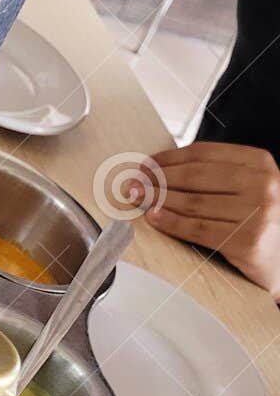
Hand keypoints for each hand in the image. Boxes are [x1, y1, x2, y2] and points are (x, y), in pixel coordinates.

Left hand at [142, 142, 279, 298]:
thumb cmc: (256, 221)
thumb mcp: (246, 188)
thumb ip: (216, 176)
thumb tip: (162, 168)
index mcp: (259, 163)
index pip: (205, 154)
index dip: (170, 158)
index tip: (147, 164)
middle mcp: (262, 183)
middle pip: (196, 177)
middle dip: (159, 179)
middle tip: (134, 183)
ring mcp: (257, 213)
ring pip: (194, 203)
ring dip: (160, 200)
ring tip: (139, 199)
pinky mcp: (248, 241)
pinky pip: (198, 230)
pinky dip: (171, 223)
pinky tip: (154, 218)